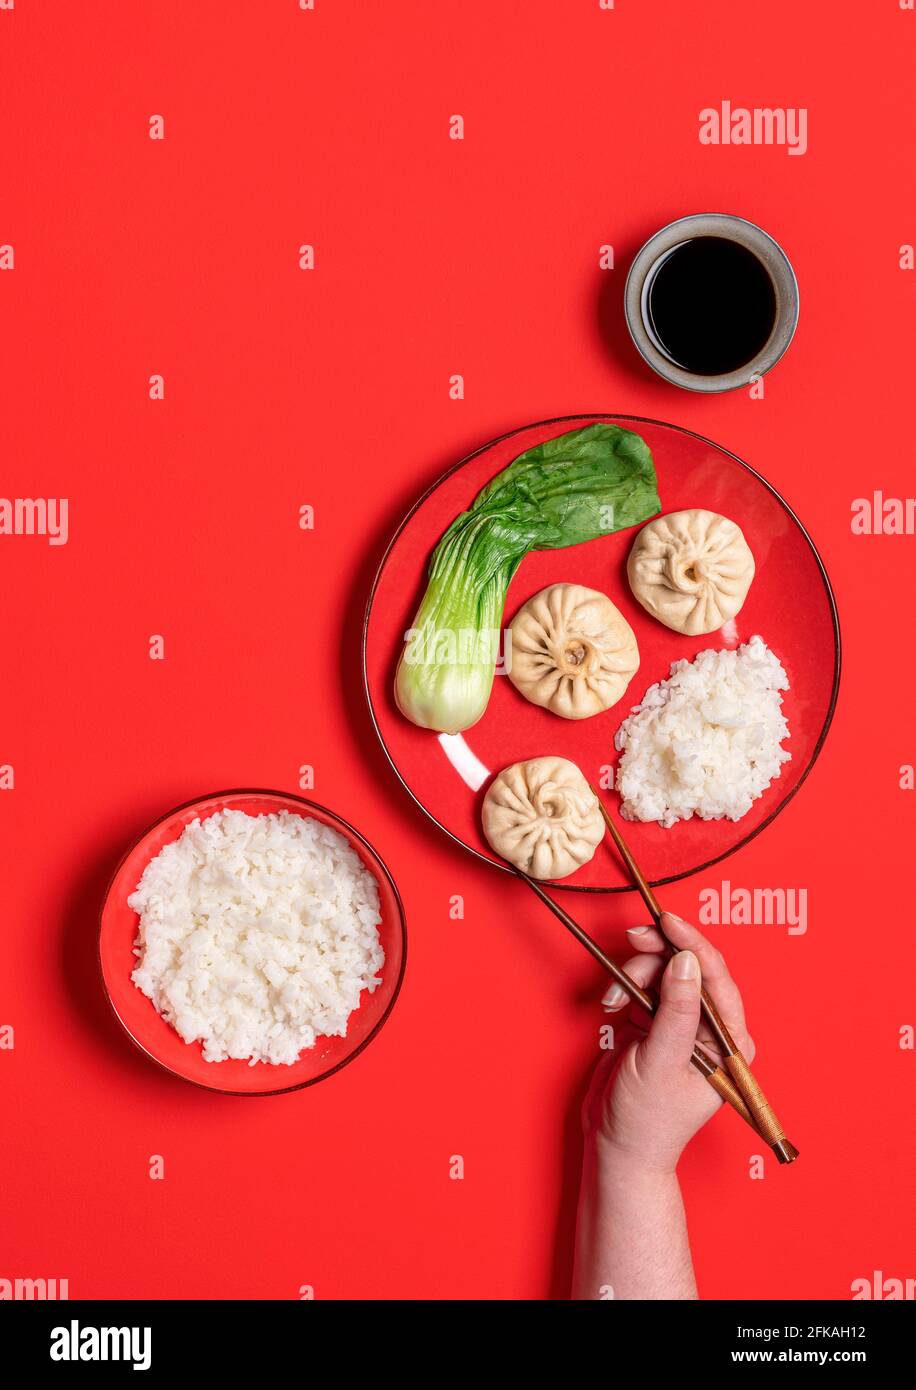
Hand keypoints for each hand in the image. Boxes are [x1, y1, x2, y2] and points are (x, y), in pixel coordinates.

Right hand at [583, 912, 755, 1174]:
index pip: (717, 978)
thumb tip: (686, 962)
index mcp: (729, 1042)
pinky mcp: (654, 1024)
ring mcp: (681, 1025)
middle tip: (634, 939)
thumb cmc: (647, 1121)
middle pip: (689, 968)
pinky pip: (643, 987)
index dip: (694, 944)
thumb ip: (676, 1012)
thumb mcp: (662, 1063)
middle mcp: (710, 1030)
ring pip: (663, 973)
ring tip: (615, 998)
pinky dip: (625, 988)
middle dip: (659, 953)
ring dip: (636, 974)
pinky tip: (612, 1006)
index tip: (669, 922)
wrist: (615, 1147)